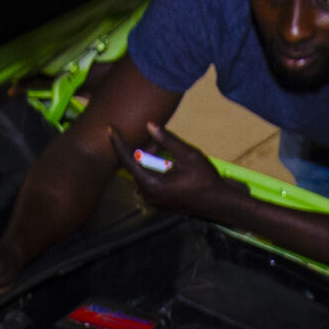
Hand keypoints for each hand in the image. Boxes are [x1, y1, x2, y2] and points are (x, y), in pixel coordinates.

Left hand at [110, 123, 232, 218]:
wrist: (218, 202)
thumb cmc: (205, 179)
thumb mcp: (188, 155)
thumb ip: (167, 140)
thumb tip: (149, 125)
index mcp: (152, 184)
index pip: (128, 161)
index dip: (118, 143)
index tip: (110, 129)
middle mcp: (148, 194)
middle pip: (136, 167)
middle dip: (143, 151)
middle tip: (156, 142)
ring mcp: (153, 200)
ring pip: (143, 173)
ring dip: (150, 160)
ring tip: (165, 152)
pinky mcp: (159, 201)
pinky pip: (149, 181)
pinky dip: (154, 169)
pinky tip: (168, 163)